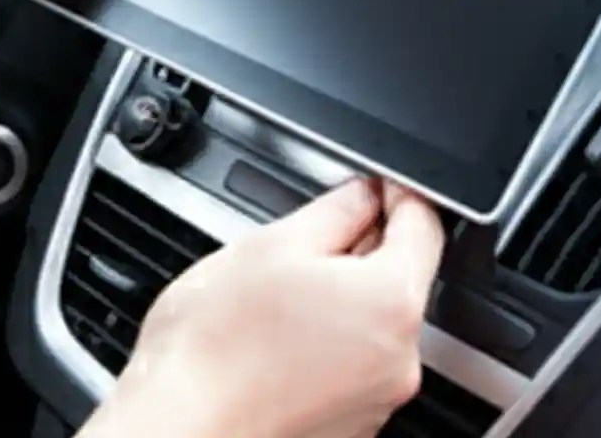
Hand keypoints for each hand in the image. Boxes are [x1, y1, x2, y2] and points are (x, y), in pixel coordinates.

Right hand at [79, 179, 446, 437]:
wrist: (176, 435)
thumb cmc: (211, 351)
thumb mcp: (270, 247)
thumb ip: (335, 211)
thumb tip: (363, 196)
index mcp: (389, 301)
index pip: (424, 226)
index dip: (399, 195)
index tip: (378, 188)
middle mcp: (399, 358)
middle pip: (397, 281)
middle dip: (358, 256)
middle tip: (300, 248)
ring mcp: (375, 401)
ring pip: (371, 328)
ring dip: (337, 305)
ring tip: (272, 304)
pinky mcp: (350, 428)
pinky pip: (350, 370)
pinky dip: (322, 350)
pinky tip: (272, 346)